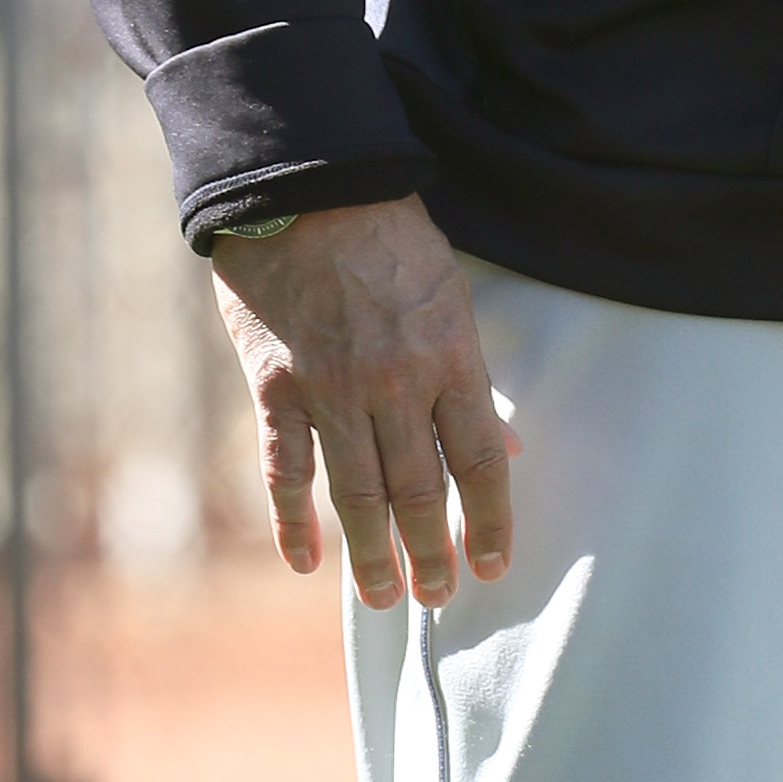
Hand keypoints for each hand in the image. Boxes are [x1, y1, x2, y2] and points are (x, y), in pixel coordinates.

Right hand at [209, 193, 515, 608]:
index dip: (490, 522)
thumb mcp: (449, 293)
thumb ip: (473, 374)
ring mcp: (331, 388)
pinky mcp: (276, 385)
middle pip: (420, 492)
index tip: (493, 565)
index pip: (481, 463)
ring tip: (383, 598)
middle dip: (430, 554)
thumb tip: (506, 451)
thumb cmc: (387, 235)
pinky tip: (305, 561)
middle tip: (437, 597)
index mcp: (448, 356)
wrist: (303, 184)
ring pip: (358, 495)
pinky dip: (293, 522)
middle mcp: (394, 383)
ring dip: (372, 556)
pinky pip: (286, 470)